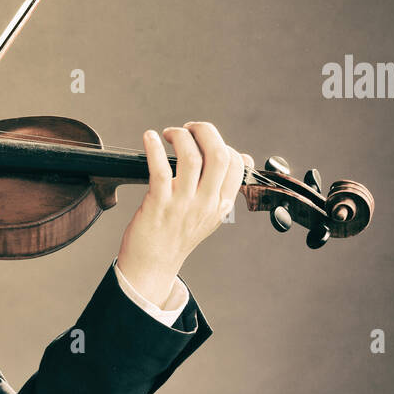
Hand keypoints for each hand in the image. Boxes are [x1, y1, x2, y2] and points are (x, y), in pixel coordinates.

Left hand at [116, 122, 253, 305]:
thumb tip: (243, 158)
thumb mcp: (210, 215)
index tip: (203, 140)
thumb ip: (224, 187)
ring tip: (169, 133)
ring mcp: (183, 204)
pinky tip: (150, 138)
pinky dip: (154, 148)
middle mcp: (206, 203)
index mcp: (221, 204)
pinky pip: (160, 169)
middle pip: (218, 154)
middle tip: (188, 128)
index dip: (221, 143)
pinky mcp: (159, 204)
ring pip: (191, 158)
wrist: (152, 265)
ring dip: (180, 136)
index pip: (236, 163)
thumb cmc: (176, 235)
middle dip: (204, 131)